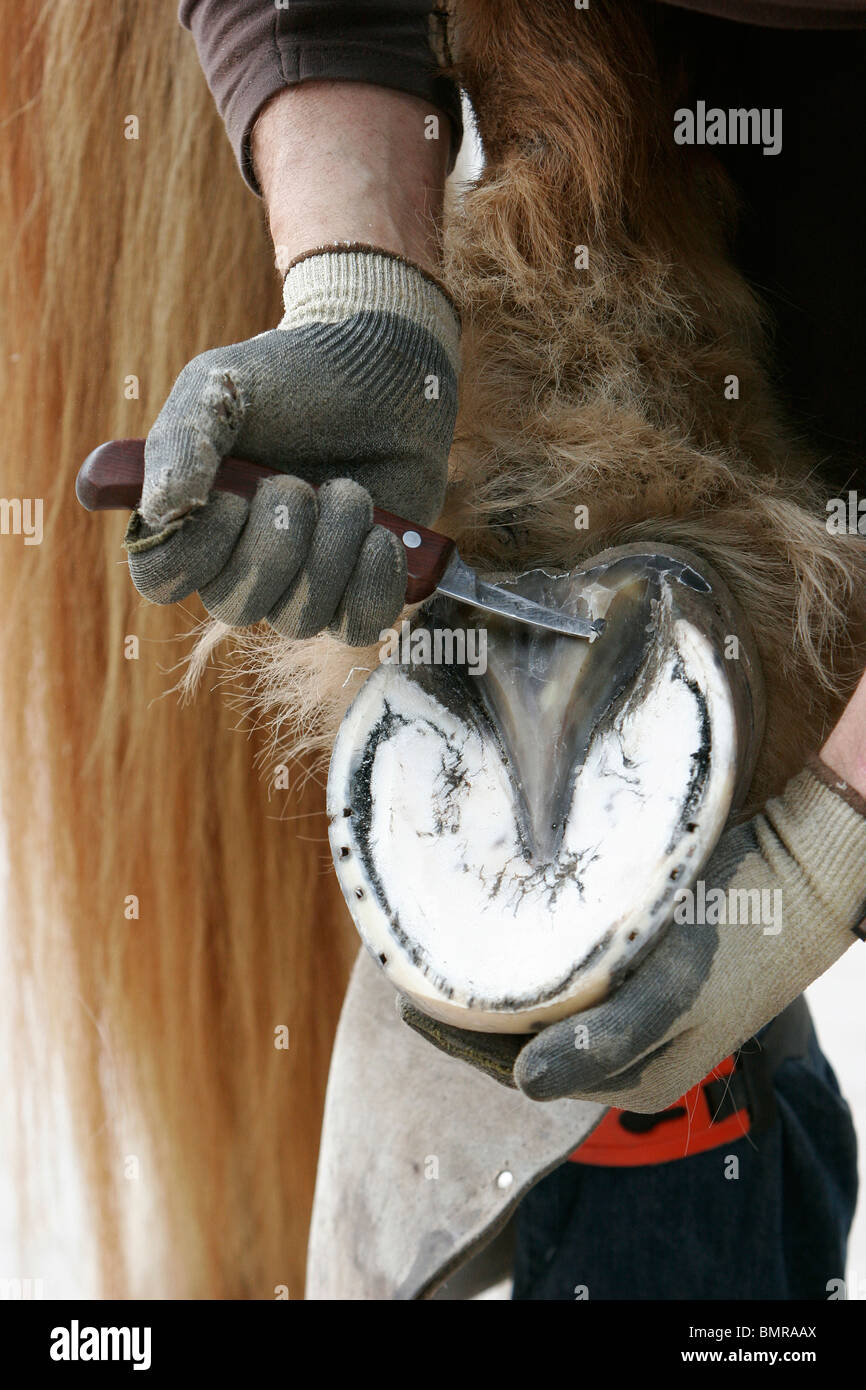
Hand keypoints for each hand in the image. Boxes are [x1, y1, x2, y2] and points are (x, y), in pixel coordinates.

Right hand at [124, 246, 459, 645]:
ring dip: (331, 550)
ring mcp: (302, 582)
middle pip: (235, 606)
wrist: (378, 370)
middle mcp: (242, 562)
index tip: (234, 497)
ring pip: (300, 619)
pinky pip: (359, 623)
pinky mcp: (360, 586)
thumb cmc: (289, 377)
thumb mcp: (220, 385)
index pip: (163, 578)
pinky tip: (380, 532)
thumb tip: (164, 508)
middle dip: (275, 544)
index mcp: (192, 519)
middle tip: (296, 485)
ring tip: (349, 491)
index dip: (196, 550)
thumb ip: (181, 440)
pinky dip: (372, 578)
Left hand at [400, 757, 865, 1110]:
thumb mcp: (674, 987)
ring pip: (541, 1010)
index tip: (406, 1004)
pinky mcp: (640, 969)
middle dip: (466, 1015)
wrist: (803, 871)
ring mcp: (636, 1011)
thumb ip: (603, 1038)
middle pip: (523, 1043)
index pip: (518, 1072)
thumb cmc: (742, 931)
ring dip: (493, 987)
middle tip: (410, 972)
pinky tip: (500, 931)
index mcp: (633, 1076)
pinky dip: (527, 962)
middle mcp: (628, 1052)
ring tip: (441, 954)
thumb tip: (524, 1083)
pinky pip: (567, 977)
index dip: (458, 1041)